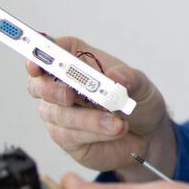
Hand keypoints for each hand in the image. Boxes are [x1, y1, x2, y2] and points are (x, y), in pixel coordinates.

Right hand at [26, 35, 172, 176]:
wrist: (149, 137)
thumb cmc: (139, 104)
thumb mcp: (142, 86)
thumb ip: (129, 78)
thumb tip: (115, 76)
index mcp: (80, 63)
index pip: (54, 51)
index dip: (43, 53)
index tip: (40, 60)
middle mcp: (64, 86)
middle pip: (38, 83)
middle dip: (50, 89)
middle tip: (70, 96)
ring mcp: (61, 112)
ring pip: (56, 113)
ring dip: (87, 118)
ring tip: (117, 122)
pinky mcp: (66, 136)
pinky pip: (68, 135)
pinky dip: (93, 132)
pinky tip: (114, 130)